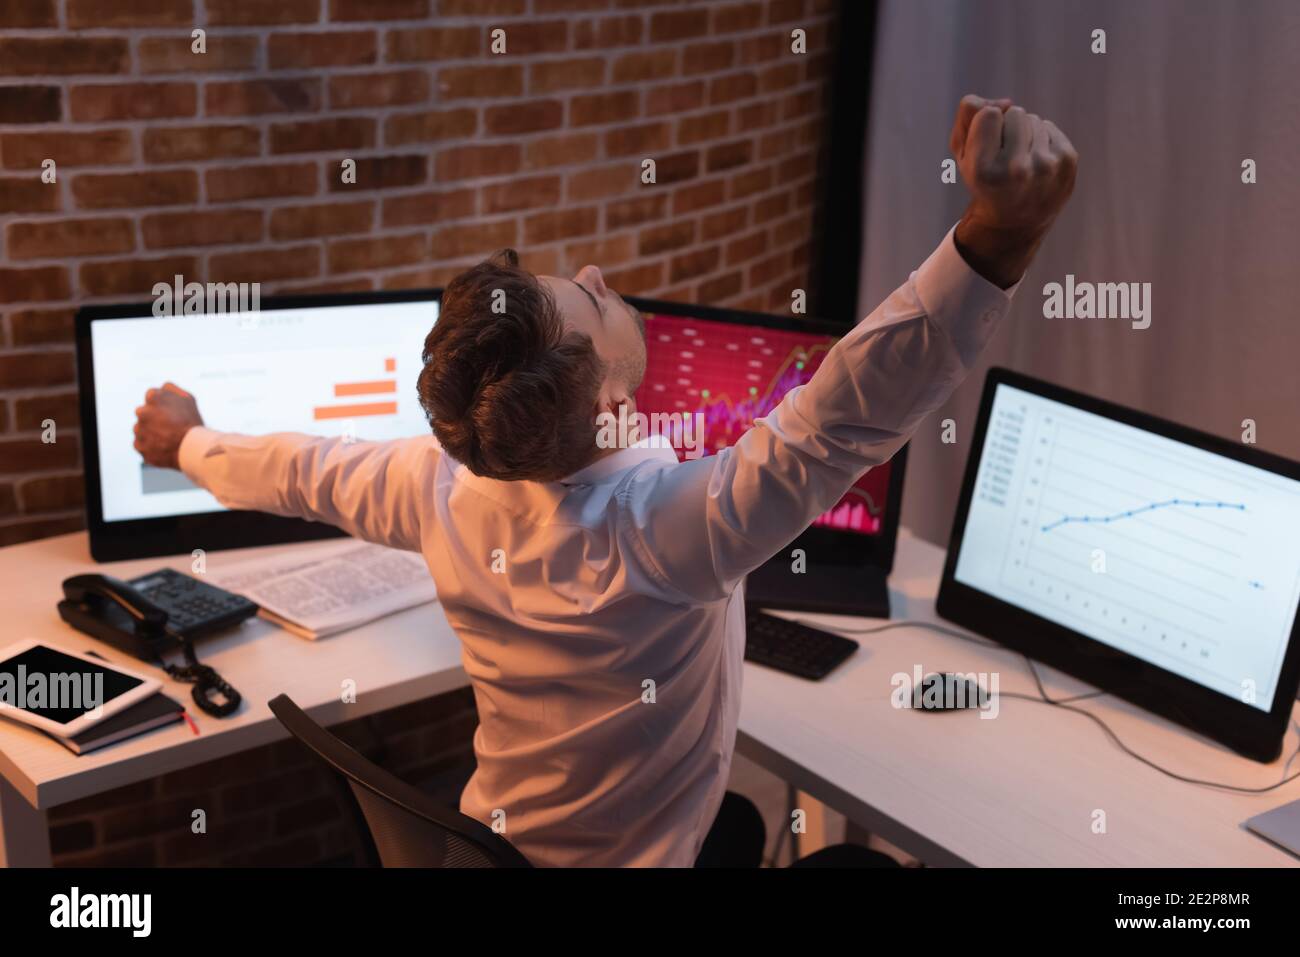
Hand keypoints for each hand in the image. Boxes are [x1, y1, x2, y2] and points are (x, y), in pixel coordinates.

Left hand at [134, 382, 202, 468]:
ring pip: (141, 429)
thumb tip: (162, 388)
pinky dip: (150, 446)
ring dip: (150, 432)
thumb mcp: (188, 398)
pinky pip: (141, 444)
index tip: (171, 413)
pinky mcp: (138, 445)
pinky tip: (163, 447)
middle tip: (169, 426)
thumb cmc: (192, 422)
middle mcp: (142, 411)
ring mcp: (139, 429)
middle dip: (153, 418)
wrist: (192, 449)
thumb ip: (171, 389)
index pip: (152, 397)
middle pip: (144, 413)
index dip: (163, 406)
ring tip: (168, 438)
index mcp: (153, 397)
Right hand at [949, 94, 1077, 287]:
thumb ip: (967, 115)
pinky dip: (1041, 140)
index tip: (985, 152)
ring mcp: (1046, 166)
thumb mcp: (962, 153)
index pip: (988, 113)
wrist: (1015, 224)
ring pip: (1033, 119)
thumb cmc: (984, 182)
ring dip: (1024, 135)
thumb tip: (1006, 102)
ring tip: (1019, 163)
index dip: (984, 127)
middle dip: (1006, 128)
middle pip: (1014, 112)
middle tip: (1003, 158)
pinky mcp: (1067, 161)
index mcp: (984, 171)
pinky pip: (1049, 127)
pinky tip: (1035, 164)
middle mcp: (1017, 170)